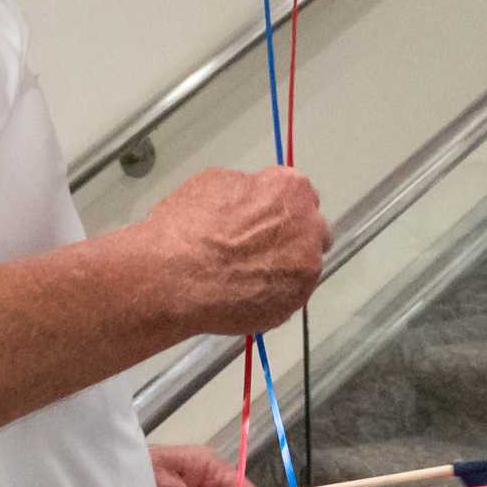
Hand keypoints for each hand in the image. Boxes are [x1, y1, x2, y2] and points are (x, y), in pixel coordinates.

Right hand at [146, 167, 330, 337]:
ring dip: (280, 267)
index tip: (260, 214)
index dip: (275, 204)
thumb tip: (249, 198)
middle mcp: (309, 228)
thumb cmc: (187, 229)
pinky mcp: (293, 303)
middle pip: (310, 230)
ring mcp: (305, 269)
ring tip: (242, 275)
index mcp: (291, 189)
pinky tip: (240, 294)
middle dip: (288, 236)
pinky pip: (287, 295)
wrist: (175, 279)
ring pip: (301, 266)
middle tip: (255, 245)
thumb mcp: (211, 183)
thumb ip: (246, 189)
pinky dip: (270, 294)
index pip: (298, 193)